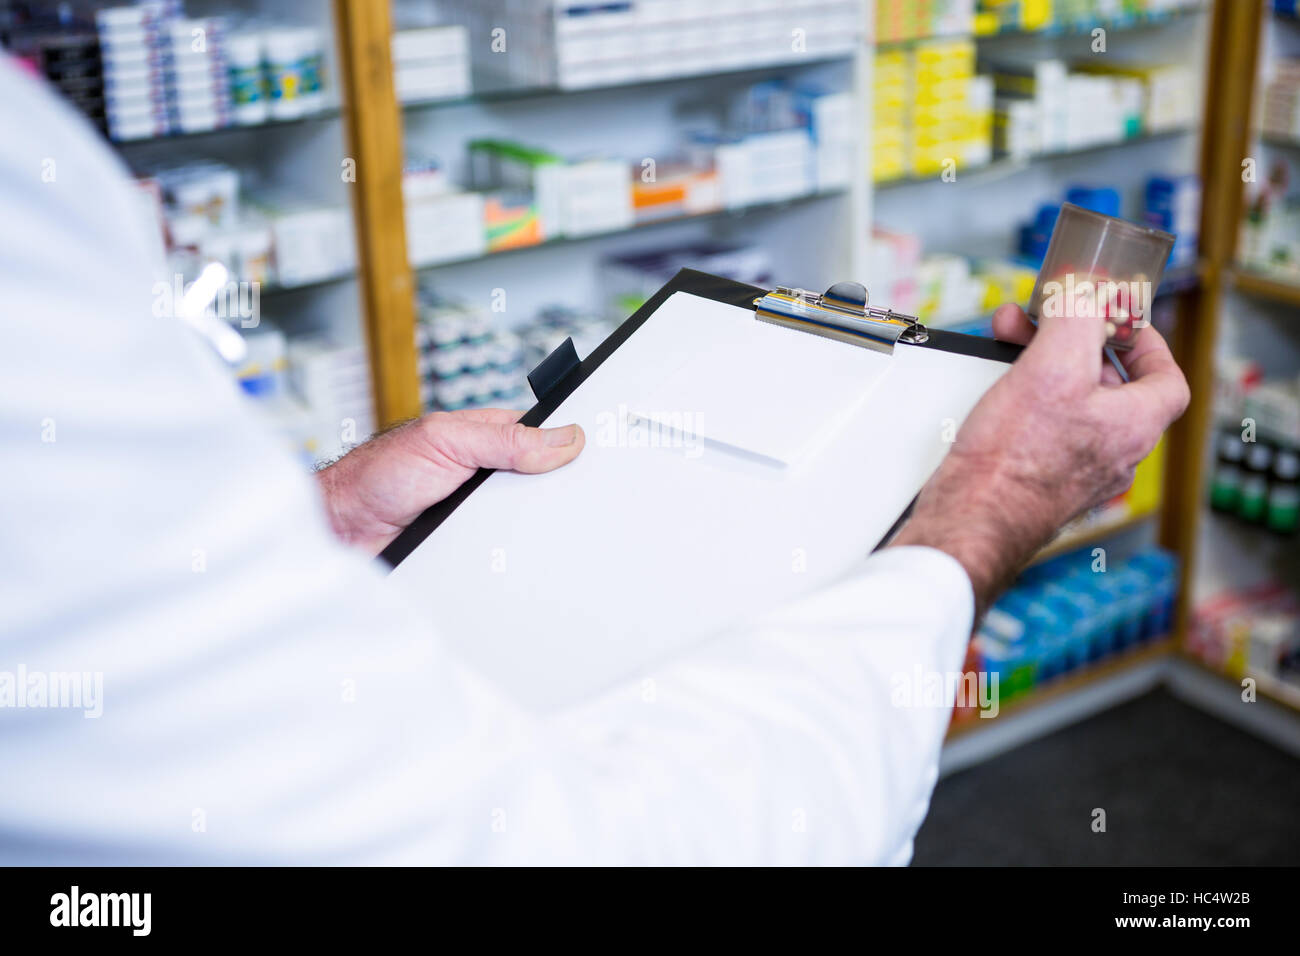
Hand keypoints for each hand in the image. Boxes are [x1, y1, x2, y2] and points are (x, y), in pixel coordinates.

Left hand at [316, 409, 584, 555]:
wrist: (341, 530)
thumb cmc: (378, 474)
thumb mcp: (445, 441)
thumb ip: (503, 439)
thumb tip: (564, 438)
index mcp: (489, 439)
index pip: (548, 440)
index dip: (574, 450)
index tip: (604, 459)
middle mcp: (491, 478)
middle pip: (546, 488)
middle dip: (562, 498)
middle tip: (588, 507)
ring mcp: (483, 516)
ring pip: (532, 527)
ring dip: (539, 534)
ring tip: (560, 539)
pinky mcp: (474, 551)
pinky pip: (508, 558)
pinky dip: (516, 563)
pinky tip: (527, 566)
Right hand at [891, 303, 1188, 613]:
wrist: (971, 518)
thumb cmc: (1015, 460)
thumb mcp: (1054, 364)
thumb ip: (1078, 317)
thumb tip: (1086, 294)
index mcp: (1133, 425)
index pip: (1167, 378)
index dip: (1148, 343)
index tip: (1119, 321)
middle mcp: (1113, 453)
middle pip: (1111, 386)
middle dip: (1075, 343)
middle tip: (1043, 322)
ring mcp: (1076, 472)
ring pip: (1073, 406)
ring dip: (1044, 367)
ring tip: (1006, 347)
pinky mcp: (1039, 483)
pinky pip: (1045, 430)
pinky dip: (1025, 400)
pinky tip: (993, 389)